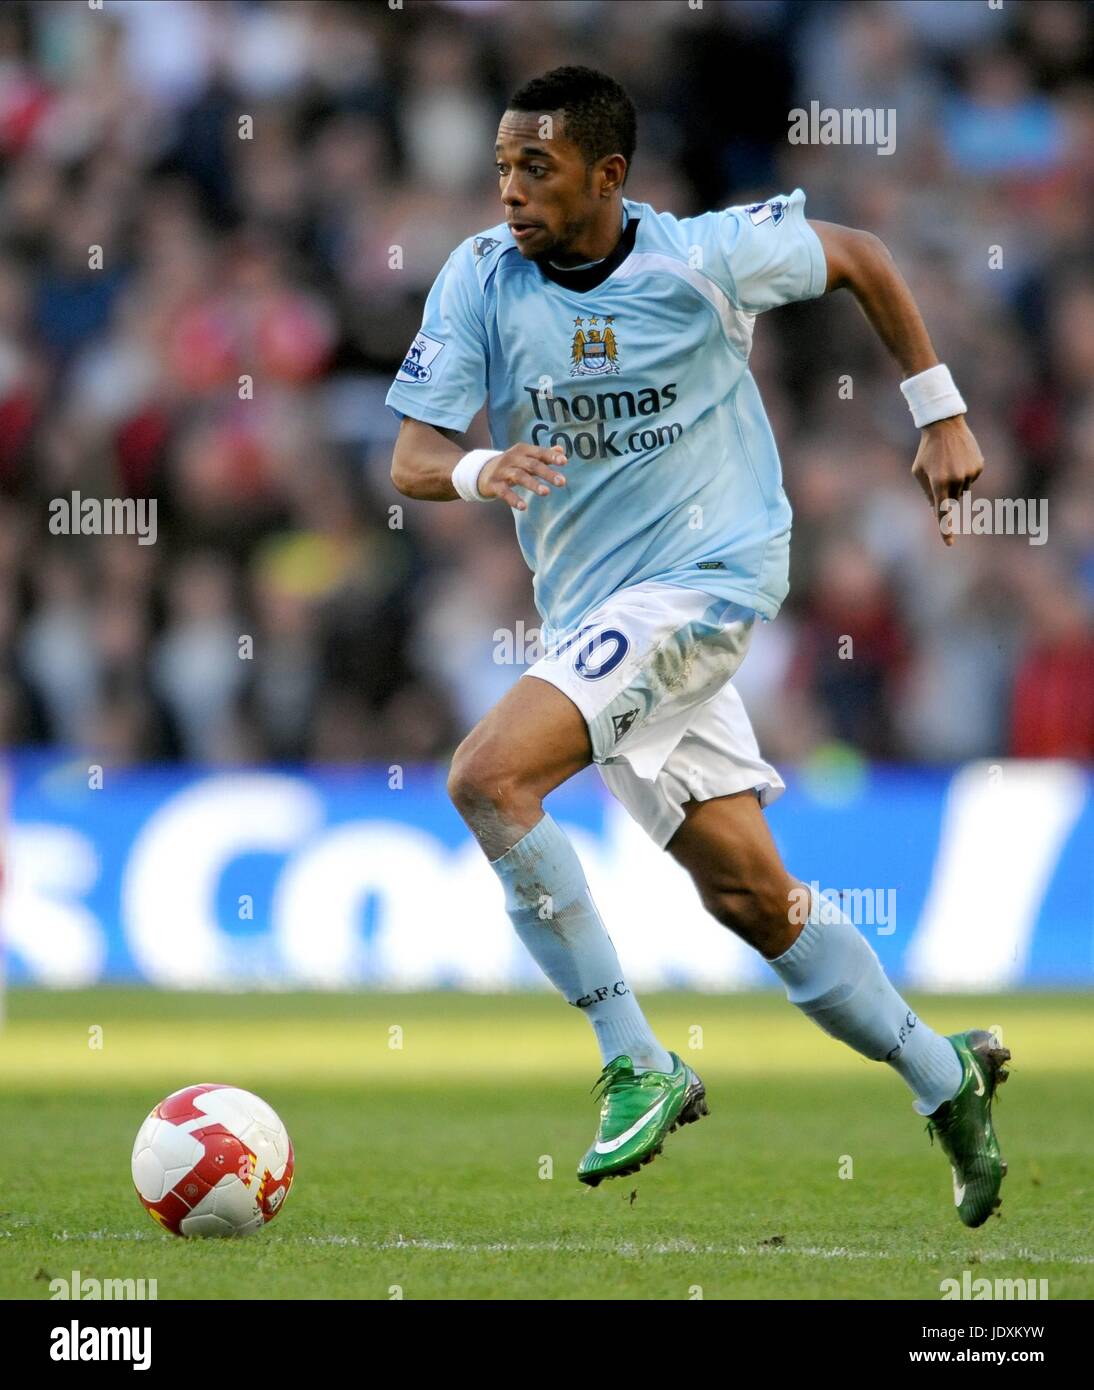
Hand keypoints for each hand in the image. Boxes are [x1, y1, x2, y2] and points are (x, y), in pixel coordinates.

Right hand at [478, 444, 567, 509]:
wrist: (481, 471)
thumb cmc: (511, 465)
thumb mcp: (525, 457)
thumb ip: (542, 455)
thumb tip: (561, 450)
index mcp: (522, 450)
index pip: (539, 452)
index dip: (551, 456)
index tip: (564, 462)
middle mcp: (512, 458)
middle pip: (532, 464)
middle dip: (547, 473)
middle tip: (562, 482)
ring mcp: (502, 471)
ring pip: (519, 476)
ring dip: (533, 484)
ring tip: (546, 493)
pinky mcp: (494, 484)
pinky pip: (504, 492)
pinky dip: (514, 499)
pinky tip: (524, 507)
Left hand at [910, 416, 983, 545]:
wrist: (945, 426)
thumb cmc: (926, 451)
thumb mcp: (919, 472)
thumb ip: (927, 493)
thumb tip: (938, 511)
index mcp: (938, 483)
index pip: (943, 512)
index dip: (946, 529)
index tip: (949, 544)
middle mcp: (956, 480)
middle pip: (952, 501)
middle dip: (945, 496)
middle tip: (938, 477)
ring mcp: (970, 473)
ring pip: (963, 491)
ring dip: (955, 484)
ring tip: (948, 464)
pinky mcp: (979, 466)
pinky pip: (971, 480)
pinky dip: (964, 474)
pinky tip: (959, 460)